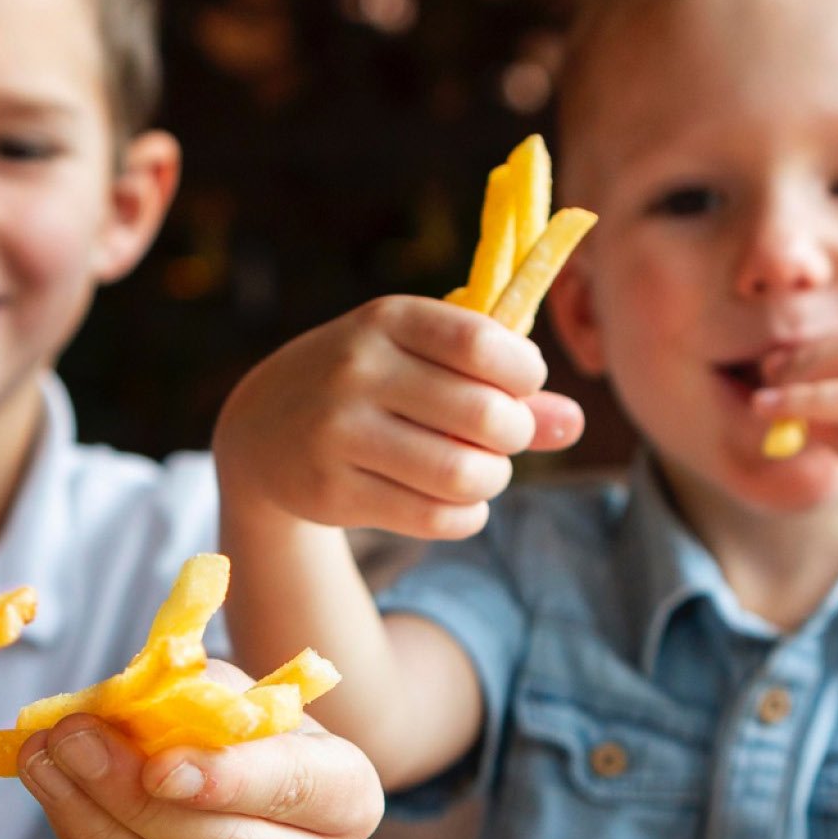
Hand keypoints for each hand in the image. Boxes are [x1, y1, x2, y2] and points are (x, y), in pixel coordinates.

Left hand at [13, 663, 383, 838]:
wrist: (244, 805)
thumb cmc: (241, 739)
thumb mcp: (233, 695)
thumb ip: (190, 694)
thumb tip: (118, 708)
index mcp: (349, 797)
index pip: (293, 789)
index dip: (224, 780)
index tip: (156, 763)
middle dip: (135, 798)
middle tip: (70, 742)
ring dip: (96, 829)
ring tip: (44, 765)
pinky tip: (59, 804)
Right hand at [214, 295, 583, 539]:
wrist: (263, 426)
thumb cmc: (370, 383)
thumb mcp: (424, 360)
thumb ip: (502, 385)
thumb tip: (574, 423)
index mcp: (388, 319)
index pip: (485, 344)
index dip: (526, 374)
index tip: (521, 386)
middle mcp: (358, 370)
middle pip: (486, 416)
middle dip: (516, 436)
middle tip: (503, 439)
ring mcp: (339, 433)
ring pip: (463, 475)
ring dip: (492, 481)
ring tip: (481, 472)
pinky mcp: (330, 492)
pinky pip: (434, 518)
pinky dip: (467, 516)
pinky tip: (458, 503)